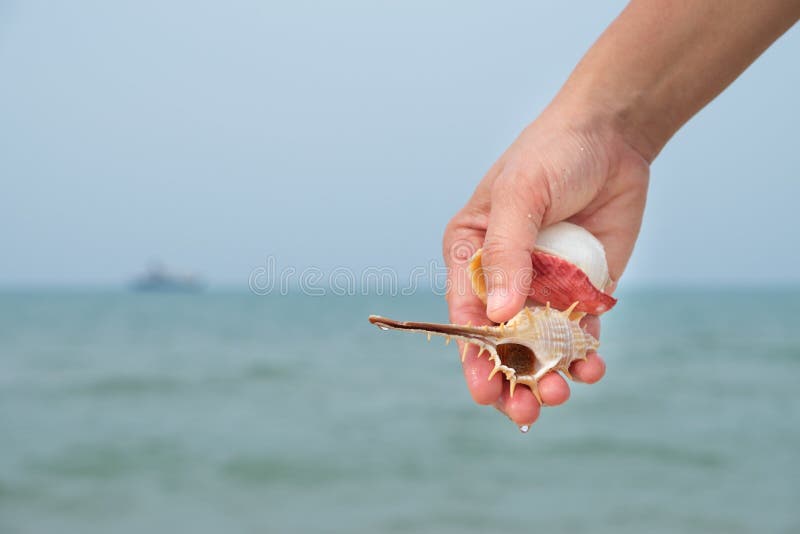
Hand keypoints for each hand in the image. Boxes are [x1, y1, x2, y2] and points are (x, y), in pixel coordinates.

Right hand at [442, 105, 648, 426]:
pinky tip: (592, 367)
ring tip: (562, 392)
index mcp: (470, 254)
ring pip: (539, 347)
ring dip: (547, 376)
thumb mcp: (521, 195)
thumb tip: (498, 317)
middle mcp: (503, 277)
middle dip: (511, 379)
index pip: (465, 314)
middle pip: (500, 342)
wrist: (612, 136)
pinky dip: (583, 356)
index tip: (486, 392)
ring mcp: (543, 287)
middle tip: (526, 411)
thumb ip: (507, 253)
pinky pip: (578, 335)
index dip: (473, 357)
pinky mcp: (580, 292)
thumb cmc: (552, 153)